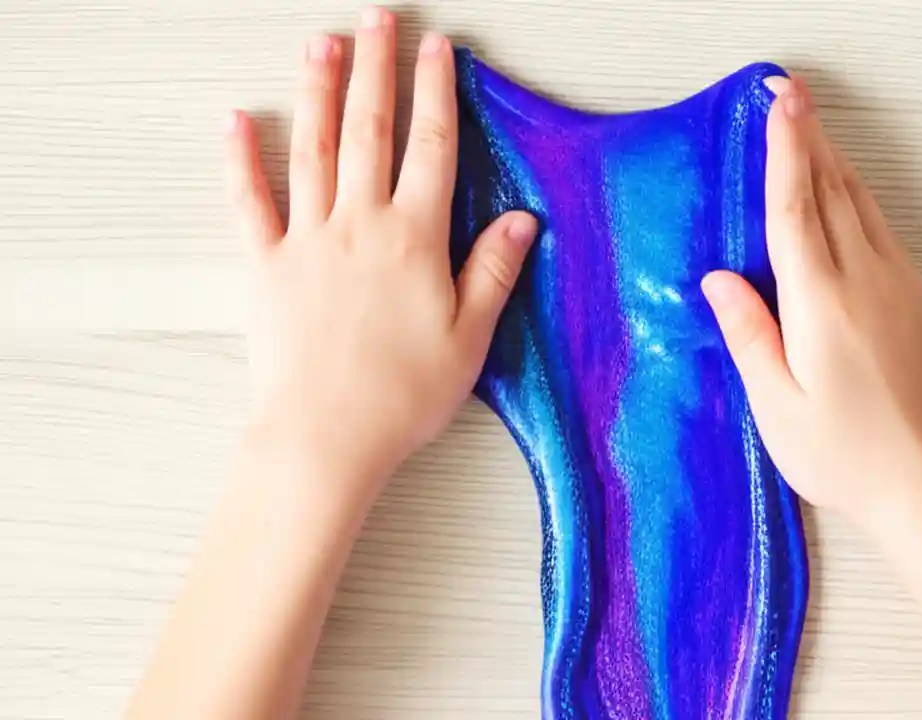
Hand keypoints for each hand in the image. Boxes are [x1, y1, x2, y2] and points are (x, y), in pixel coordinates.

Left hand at [224, 7, 534, 491]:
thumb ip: (493, 271)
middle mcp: (360, 226)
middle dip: (376, 69)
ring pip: (313, 149)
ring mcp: (308, 241)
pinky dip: (241, 159)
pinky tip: (238, 121)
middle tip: (379, 20)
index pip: (432, 149)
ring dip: (318, 91)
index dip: (436, 94)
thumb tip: (522, 220)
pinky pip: (250, 202)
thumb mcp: (469, 338)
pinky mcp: (266, 267)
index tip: (438, 52)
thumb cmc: (402, 397)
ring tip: (323, 43)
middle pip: (369, 131)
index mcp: (415, 240)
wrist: (324, 438)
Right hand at [702, 76, 921, 530]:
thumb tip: (719, 277)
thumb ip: (749, 334)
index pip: (794, 210)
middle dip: (809, 139)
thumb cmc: (843, 456)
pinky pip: (885, 232)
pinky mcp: (919, 305)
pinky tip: (851, 195)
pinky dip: (861, 199)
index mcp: (820, 303)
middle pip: (832, 192)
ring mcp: (899, 290)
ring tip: (814, 129)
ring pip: (863, 207)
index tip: (780, 105)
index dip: (784, 152)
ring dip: (836, 163)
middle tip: (792, 94)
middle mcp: (865, 283)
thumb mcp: (777, 406)